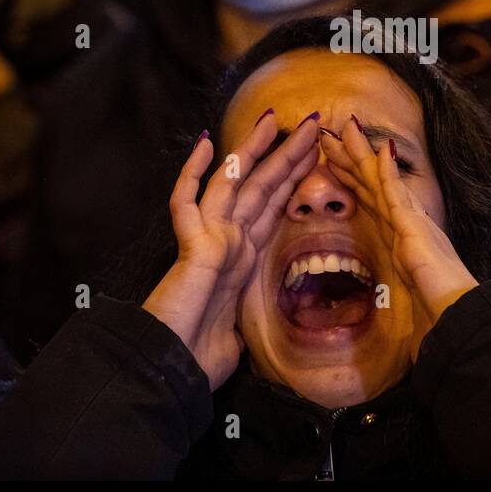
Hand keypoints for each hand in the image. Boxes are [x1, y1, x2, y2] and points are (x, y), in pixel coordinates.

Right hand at [143, 110, 320, 389]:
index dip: (293, 179)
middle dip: (288, 154)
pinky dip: (194, 173)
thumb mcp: (237, 339)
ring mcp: (208, 240)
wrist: (173, 372)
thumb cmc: (199, 357)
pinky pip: (187, 201)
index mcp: (241, 259)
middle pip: (262, 186)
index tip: (315, 154)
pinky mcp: (190, 245)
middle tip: (316, 124)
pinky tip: (207, 143)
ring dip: (255, 149)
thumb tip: (244, 336)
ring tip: (278, 119)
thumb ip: (242, 325)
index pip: (273, 208)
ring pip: (233, 182)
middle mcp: (227, 242)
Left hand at [322, 116, 476, 357]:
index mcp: (401, 240)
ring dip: (361, 153)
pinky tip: (380, 148)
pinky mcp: (412, 227)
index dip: (354, 180)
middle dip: (349, 158)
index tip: (337, 162)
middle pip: (371, 184)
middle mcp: (405, 225)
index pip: (370, 202)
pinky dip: (387, 170)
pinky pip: (395, 193)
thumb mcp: (406, 307)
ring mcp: (410, 223)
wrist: (457, 319)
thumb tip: (393, 324)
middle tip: (330, 134)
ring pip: (379, 180)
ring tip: (345, 127)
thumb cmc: (438, 318)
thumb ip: (398, 302)